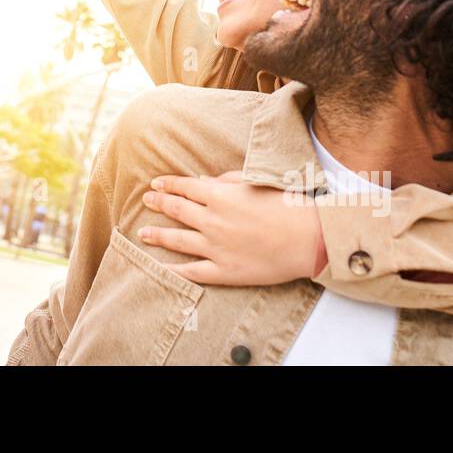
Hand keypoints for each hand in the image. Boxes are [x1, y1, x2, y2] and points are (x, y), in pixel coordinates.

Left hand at [136, 171, 327, 285]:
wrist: (309, 239)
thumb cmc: (287, 206)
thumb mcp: (255, 183)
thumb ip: (226, 180)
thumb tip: (203, 180)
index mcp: (220, 196)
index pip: (185, 187)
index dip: (168, 184)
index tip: (155, 184)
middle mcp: (213, 221)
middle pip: (177, 210)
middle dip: (159, 203)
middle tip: (147, 201)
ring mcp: (216, 248)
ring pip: (178, 240)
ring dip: (158, 234)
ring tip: (143, 232)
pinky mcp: (225, 272)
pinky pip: (192, 272)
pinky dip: (173, 270)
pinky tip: (158, 267)